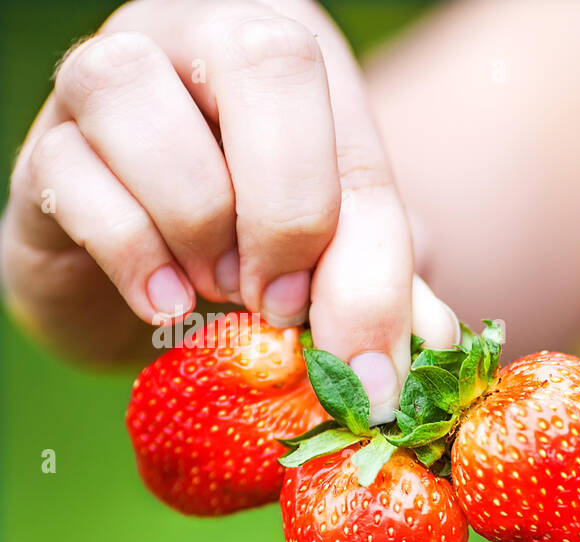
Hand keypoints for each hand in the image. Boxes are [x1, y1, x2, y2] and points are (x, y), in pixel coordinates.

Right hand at [0, 0, 457, 421]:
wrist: (161, 296)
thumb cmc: (269, 264)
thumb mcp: (344, 273)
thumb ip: (388, 291)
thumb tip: (435, 341)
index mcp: (300, 60)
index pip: (355, 140)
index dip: (370, 264)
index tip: (367, 365)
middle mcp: (203, 37)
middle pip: (264, 64)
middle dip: (289, 210)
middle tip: (283, 307)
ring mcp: (110, 77)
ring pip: (137, 95)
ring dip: (197, 222)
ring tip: (218, 290)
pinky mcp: (43, 146)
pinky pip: (70, 174)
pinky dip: (131, 254)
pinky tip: (164, 305)